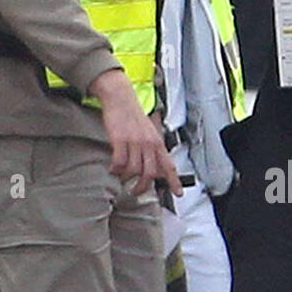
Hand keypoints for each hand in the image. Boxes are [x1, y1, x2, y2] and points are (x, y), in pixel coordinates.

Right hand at [89, 69, 181, 195]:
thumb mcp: (149, 133)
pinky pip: (119, 163)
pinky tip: (113, 169)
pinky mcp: (120, 140)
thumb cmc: (133, 116)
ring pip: (134, 170)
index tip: (178, 193)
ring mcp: (134, 142)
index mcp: (157, 142)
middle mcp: (148, 143)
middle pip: (150, 173)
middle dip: (142, 186)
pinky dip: (115, 170)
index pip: (169, 166)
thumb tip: (157, 169)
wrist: (121, 98)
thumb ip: (154, 150)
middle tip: (135, 191)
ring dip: (126, 178)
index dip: (175, 181)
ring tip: (121, 177)